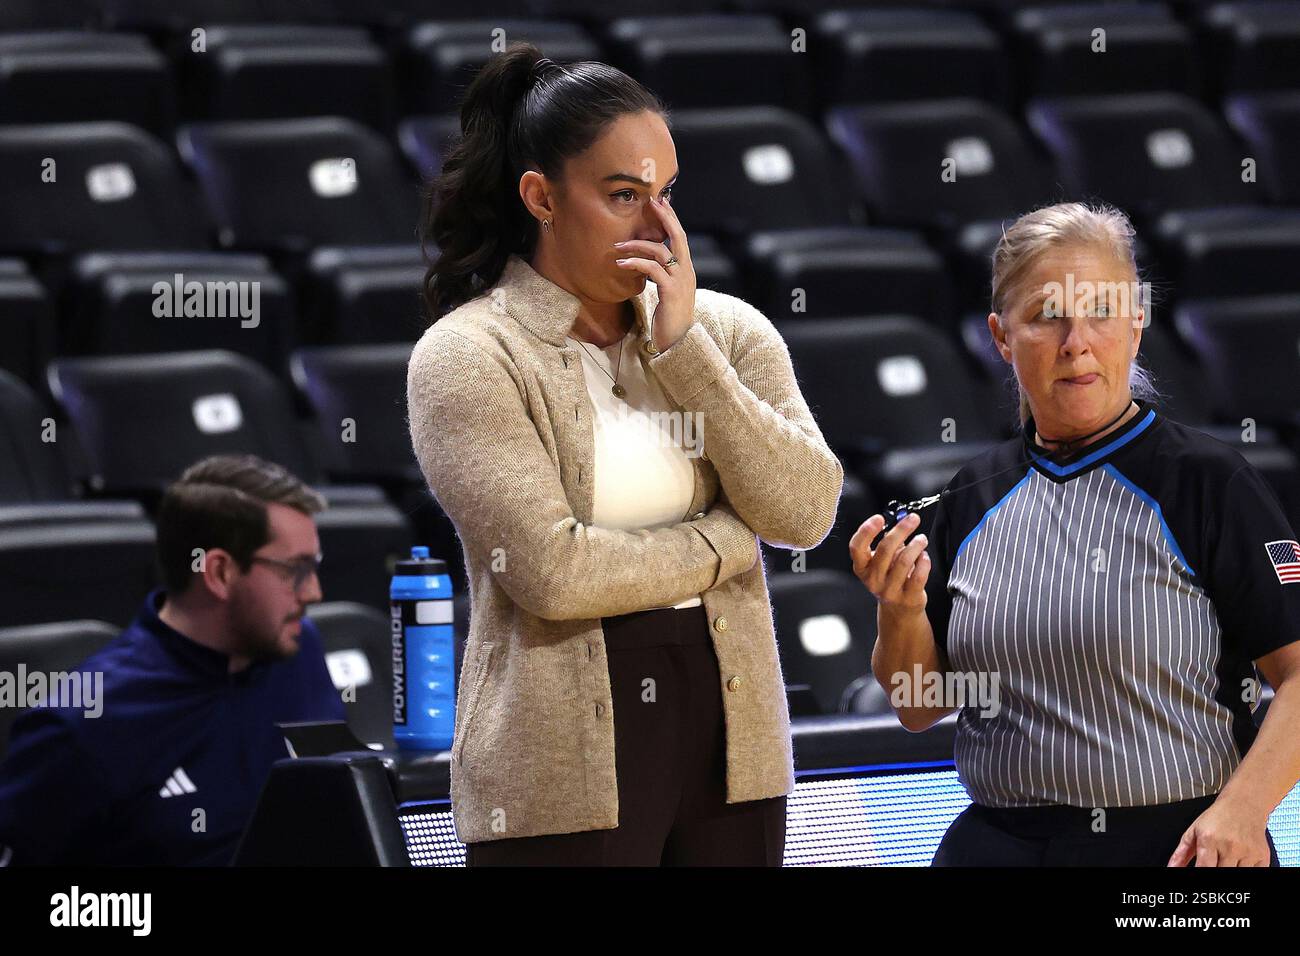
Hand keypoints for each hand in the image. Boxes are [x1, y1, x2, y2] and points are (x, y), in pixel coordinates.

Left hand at [613, 195, 695, 352]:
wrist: (679, 342)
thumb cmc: (669, 319)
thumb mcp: (666, 292)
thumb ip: (660, 276)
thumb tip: (644, 263)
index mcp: (685, 270)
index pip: (680, 238)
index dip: (671, 219)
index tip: (660, 202)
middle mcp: (686, 272)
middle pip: (678, 236)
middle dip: (665, 217)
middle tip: (651, 201)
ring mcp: (680, 281)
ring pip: (660, 252)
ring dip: (637, 245)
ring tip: (618, 247)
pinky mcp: (671, 292)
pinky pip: (652, 270)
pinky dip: (635, 264)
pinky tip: (620, 265)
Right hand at [848, 513, 929, 613]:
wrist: (898, 610)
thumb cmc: (890, 579)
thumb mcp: (881, 562)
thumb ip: (887, 543)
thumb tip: (901, 521)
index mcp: (862, 568)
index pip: (857, 547)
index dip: (866, 531)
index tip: (879, 518)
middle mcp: (873, 580)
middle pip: (885, 549)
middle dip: (901, 530)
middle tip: (913, 519)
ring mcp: (890, 590)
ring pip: (904, 560)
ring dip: (916, 545)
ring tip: (921, 539)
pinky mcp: (907, 598)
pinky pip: (918, 576)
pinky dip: (924, 562)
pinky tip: (924, 557)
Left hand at [1167, 799, 1272, 865]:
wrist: (1244, 804)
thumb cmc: (1217, 818)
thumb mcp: (1194, 831)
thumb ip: (1181, 853)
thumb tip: (1171, 868)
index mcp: (1209, 839)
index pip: (1204, 869)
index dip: (1200, 876)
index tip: (1199, 875)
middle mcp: (1229, 846)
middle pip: (1221, 873)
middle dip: (1215, 871)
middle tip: (1214, 862)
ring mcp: (1247, 852)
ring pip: (1236, 875)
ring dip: (1229, 870)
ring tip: (1225, 859)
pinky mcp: (1262, 856)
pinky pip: (1253, 874)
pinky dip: (1245, 870)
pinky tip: (1239, 861)